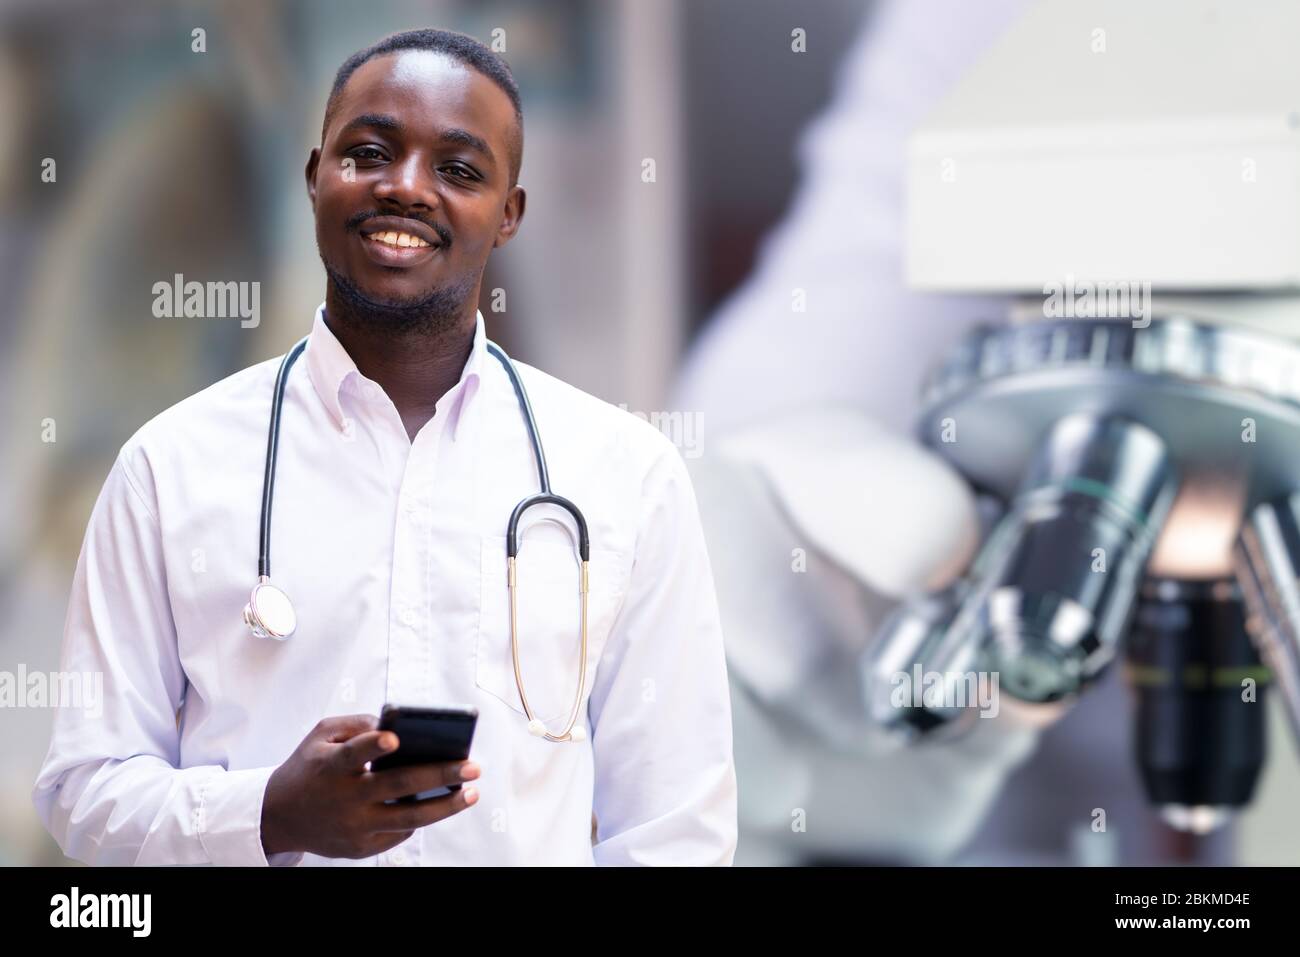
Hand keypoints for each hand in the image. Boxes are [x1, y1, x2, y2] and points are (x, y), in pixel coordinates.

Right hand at [261, 714, 480, 858]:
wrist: (279, 816)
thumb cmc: (310, 766)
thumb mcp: (321, 736)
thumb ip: (357, 724)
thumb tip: (399, 724)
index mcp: (331, 766)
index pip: (354, 754)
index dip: (373, 746)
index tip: (396, 738)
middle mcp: (344, 799)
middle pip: (398, 788)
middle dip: (439, 775)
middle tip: (473, 766)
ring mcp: (354, 827)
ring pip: (408, 819)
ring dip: (445, 806)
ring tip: (472, 793)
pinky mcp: (360, 847)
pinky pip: (400, 833)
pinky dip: (422, 818)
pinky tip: (443, 804)